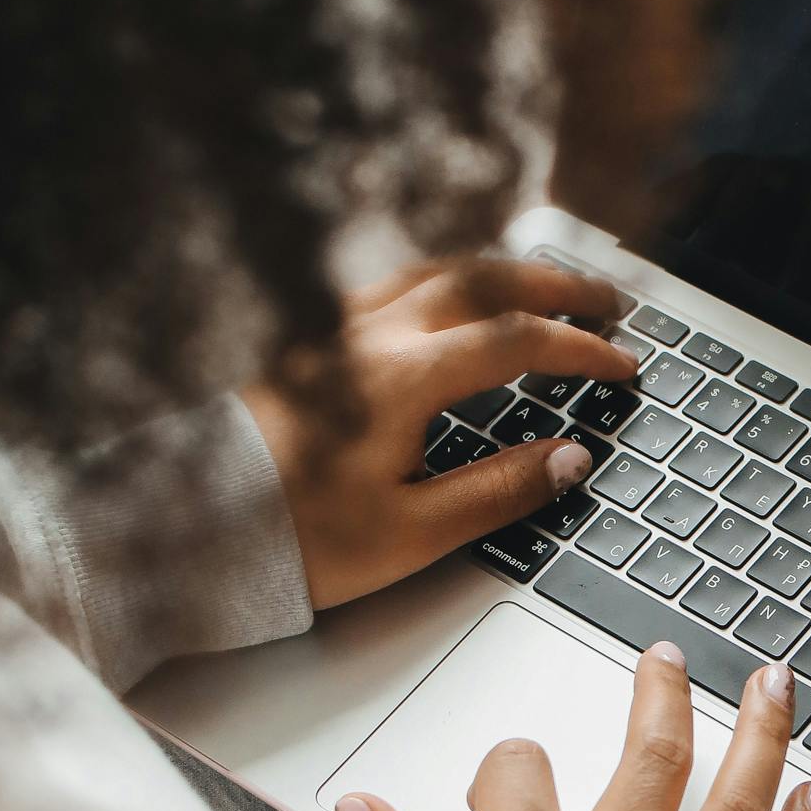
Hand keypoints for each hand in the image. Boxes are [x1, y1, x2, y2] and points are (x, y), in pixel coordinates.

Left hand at [246, 255, 635, 610]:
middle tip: (605, 301)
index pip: (517, 342)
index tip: (622, 365)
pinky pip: (391, 284)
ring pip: (434, 270)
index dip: (581, 349)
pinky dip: (444, 279)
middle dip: (554, 286)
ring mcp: (332, 329)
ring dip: (500, 272)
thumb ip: (498, 491)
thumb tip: (568, 459)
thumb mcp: (410, 533)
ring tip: (542, 285)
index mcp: (403, 378)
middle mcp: (369, 336)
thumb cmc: (293, 539)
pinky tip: (451, 299)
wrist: (187, 531)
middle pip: (482, 281)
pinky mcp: (306, 341)